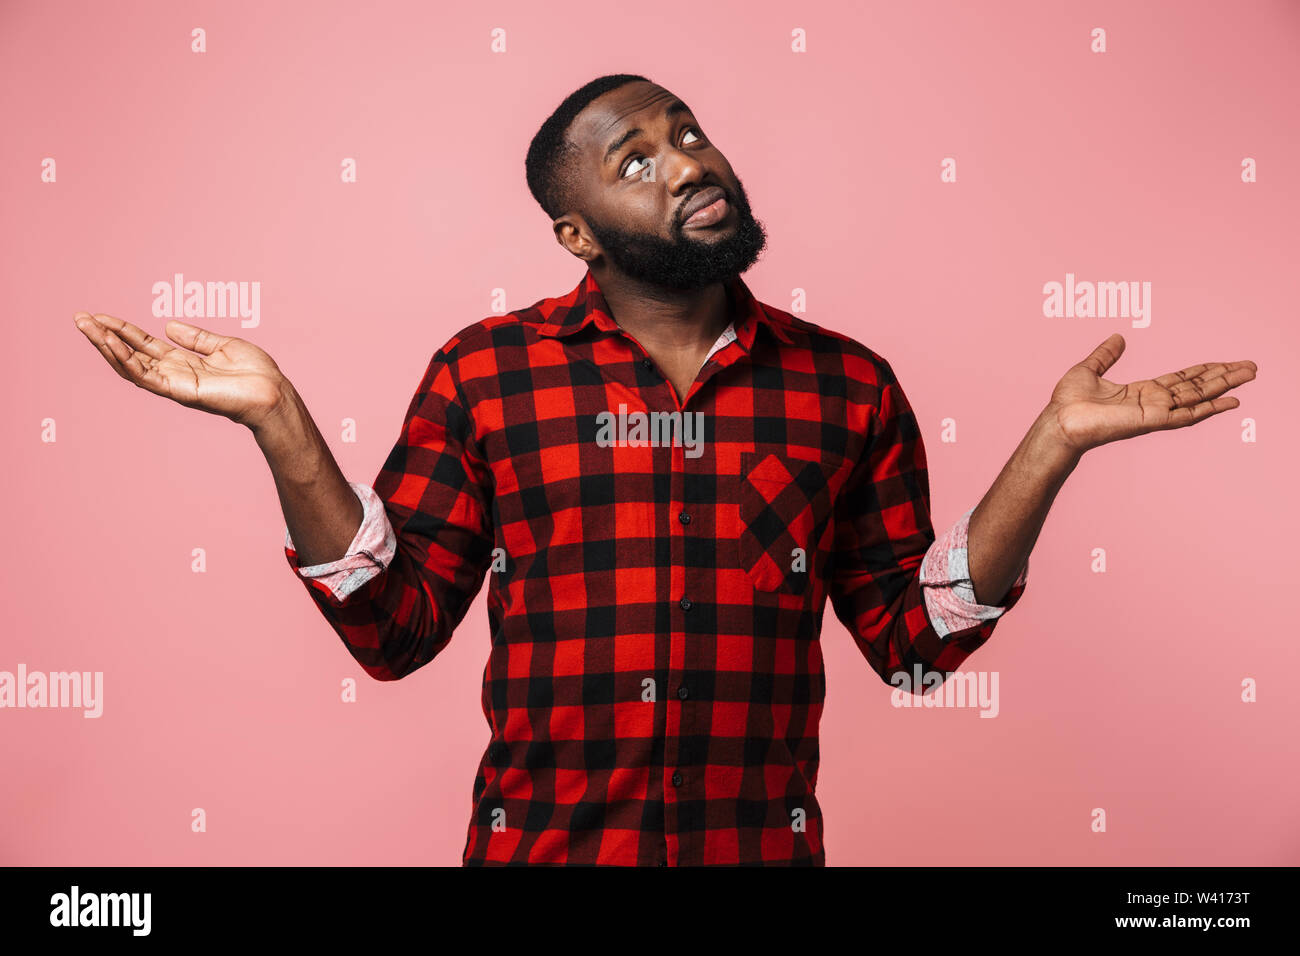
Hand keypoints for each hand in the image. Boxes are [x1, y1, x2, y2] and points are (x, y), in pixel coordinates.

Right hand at [73, 312, 287, 430]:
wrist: (272, 392)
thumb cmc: (256, 373)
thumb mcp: (222, 345)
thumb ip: (195, 337)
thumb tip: (168, 325)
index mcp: (184, 362)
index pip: (144, 345)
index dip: (122, 330)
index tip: (100, 316)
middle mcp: (174, 374)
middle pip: (130, 354)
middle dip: (104, 337)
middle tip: (80, 318)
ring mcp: (174, 384)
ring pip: (130, 365)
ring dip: (106, 346)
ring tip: (86, 326)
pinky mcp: (179, 392)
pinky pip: (145, 376)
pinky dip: (126, 360)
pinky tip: (109, 344)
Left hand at [1044, 332, 1256, 454]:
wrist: (1059, 421)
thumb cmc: (1068, 402)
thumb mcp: (1089, 369)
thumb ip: (1105, 355)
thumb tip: (1117, 338)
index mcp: (1141, 392)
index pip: (1181, 379)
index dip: (1204, 371)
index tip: (1224, 364)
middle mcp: (1153, 402)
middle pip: (1197, 387)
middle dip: (1224, 376)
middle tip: (1250, 367)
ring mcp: (1155, 412)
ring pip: (1198, 396)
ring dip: (1225, 386)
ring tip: (1249, 375)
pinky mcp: (1152, 420)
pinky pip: (1186, 413)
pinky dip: (1209, 408)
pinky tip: (1230, 401)